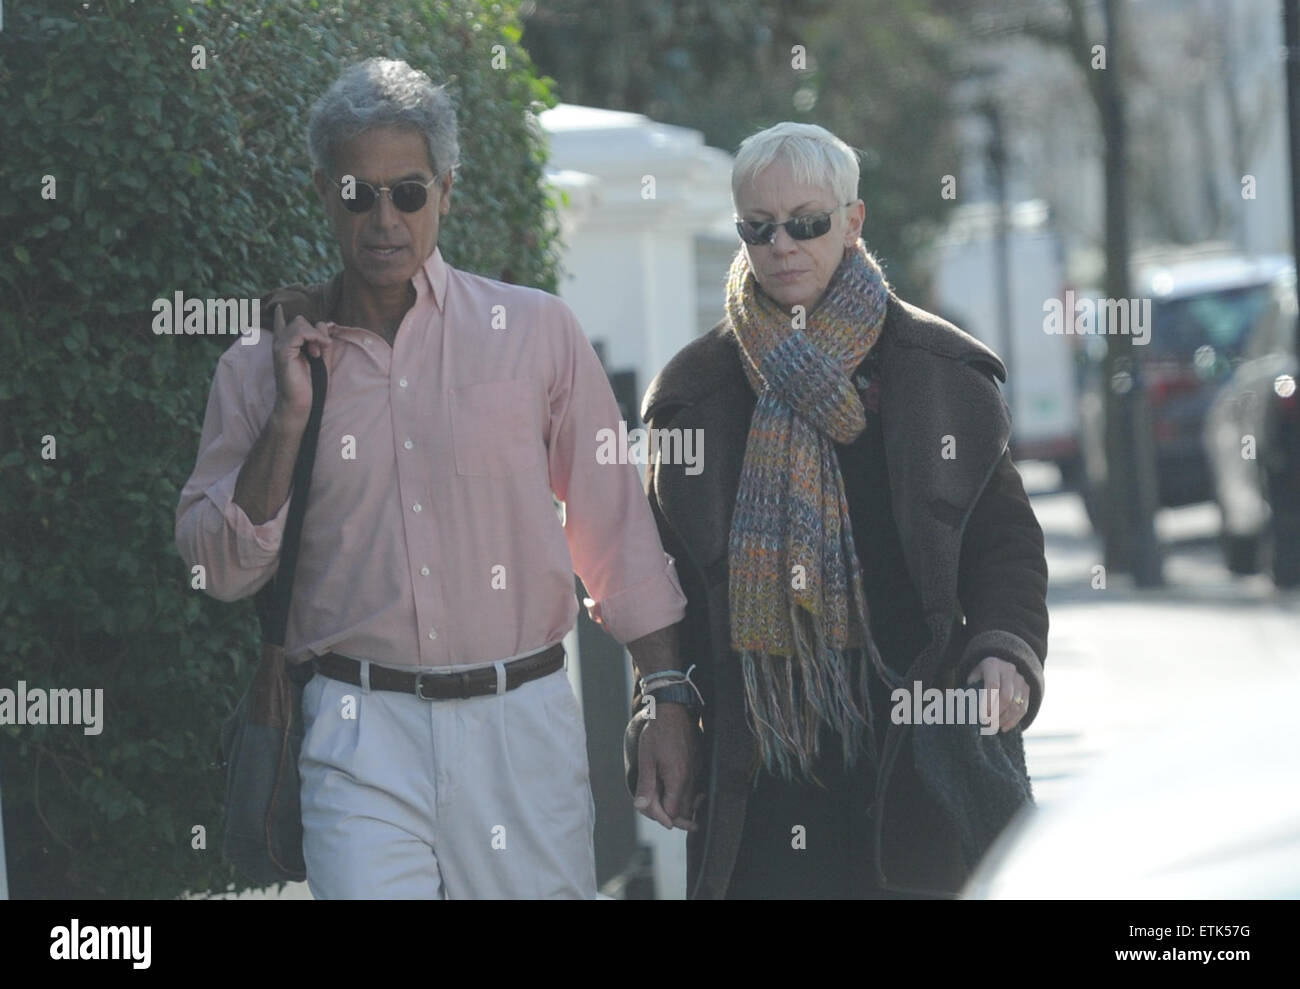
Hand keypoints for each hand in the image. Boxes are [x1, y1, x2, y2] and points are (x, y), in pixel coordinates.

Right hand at [270, 303, 333, 420]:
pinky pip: (300, 332)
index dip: (281, 315)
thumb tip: (323, 324)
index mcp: (286, 345)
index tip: (279, 307)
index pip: (281, 323)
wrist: (300, 404)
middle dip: (315, 331)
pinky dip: (314, 337)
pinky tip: (318, 350)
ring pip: (300, 323)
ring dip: (316, 336)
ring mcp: (279, 346)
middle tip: (319, 351)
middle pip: (299, 320)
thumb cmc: (310, 385)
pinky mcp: (282, 352)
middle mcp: (280, 343)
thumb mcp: (322, 359)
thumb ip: (322, 342)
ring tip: (317, 354)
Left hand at [633, 702, 700, 830]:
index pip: (671, 814)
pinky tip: (671, 789)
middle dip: (669, 815)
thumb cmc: (658, 733)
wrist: (673, 711)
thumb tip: (641, 807)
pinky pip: (692, 790)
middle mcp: (690, 780)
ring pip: (689, 803)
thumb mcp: (646, 759)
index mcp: (677, 780)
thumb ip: (645, 786)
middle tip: (654, 809)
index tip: (647, 807)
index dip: (658, 815)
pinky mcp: (697, 767)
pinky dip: (682, 795)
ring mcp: (695, 773)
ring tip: (661, 801)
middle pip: (683, 812)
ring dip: (676, 806)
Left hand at [966, 656, 1029, 732]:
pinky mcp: (1027, 688)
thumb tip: (968, 710)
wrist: (1000, 665)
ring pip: (1016, 704)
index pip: (993, 685)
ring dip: (1005, 718)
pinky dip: (1014, 720)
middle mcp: (1009, 670)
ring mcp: (1020, 679)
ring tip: (994, 727)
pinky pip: (1023, 707)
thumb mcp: (974, 677)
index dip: (988, 702)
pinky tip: (1004, 727)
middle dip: (996, 712)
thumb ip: (971, 690)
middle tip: (987, 723)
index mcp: (993, 665)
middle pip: (1006, 696)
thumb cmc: (981, 675)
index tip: (982, 715)